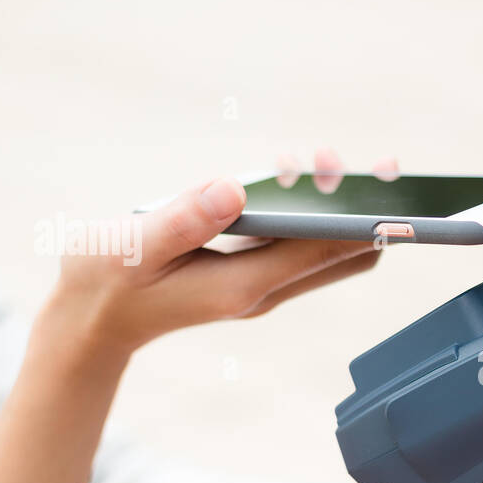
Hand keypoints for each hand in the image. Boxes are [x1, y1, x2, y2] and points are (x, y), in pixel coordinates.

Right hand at [50, 156, 381, 357]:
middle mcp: (262, 290)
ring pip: (325, 249)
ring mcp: (259, 284)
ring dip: (339, 206)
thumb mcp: (131, 246)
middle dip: (369, 212)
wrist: (88, 324)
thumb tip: (236, 188)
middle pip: (344, 256)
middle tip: (384, 166)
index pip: (322, 252)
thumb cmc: (104, 280)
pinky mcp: (250, 273)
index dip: (363, 221)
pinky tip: (294, 175)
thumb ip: (183, 218)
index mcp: (242, 286)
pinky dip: (309, 211)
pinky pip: (299, 244)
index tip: (393, 191)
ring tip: (329, 158)